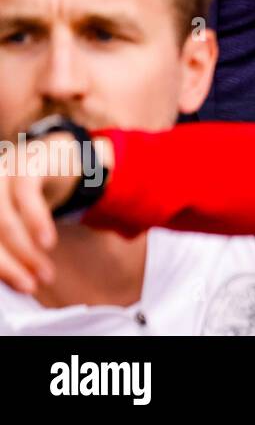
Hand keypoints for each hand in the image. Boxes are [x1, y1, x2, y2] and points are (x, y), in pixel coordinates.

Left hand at [0, 132, 84, 293]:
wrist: (59, 155)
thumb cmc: (30, 197)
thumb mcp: (15, 220)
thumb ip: (7, 245)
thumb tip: (14, 282)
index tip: (19, 287)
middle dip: (7, 265)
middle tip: (29, 287)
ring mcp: (0, 173)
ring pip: (3, 220)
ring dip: (25, 251)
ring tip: (45, 273)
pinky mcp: (25, 163)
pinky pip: (26, 196)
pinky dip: (37, 222)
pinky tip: (47, 243)